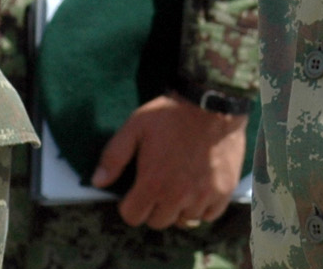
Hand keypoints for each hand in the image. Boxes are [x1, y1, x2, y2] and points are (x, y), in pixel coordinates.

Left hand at [93, 93, 245, 229]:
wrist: (215, 101)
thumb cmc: (173, 113)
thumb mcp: (136, 126)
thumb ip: (114, 156)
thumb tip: (98, 182)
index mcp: (152, 184)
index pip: (133, 216)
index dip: (132, 204)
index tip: (139, 190)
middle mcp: (177, 196)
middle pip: (159, 221)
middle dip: (156, 207)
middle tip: (162, 186)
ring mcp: (203, 194)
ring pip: (184, 219)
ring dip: (180, 207)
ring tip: (182, 187)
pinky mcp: (224, 189)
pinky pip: (210, 214)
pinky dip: (204, 208)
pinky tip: (201, 191)